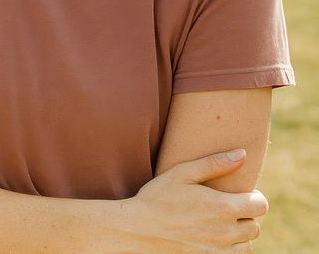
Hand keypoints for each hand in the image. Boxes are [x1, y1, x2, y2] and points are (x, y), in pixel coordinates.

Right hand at [123, 149, 267, 251]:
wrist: (137, 229)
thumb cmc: (157, 197)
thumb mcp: (182, 173)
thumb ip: (214, 163)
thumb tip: (243, 154)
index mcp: (223, 207)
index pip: (261, 205)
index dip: (254, 198)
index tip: (241, 195)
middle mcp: (226, 232)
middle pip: (255, 226)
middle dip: (245, 216)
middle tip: (226, 208)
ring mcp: (219, 250)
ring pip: (246, 245)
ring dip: (239, 235)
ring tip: (220, 224)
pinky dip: (229, 249)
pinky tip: (213, 238)